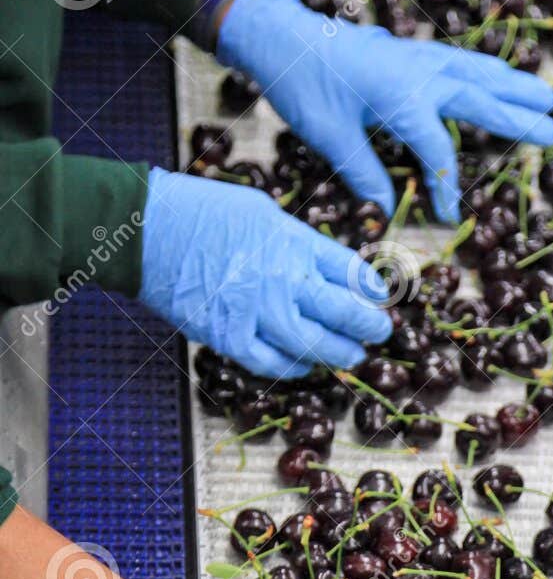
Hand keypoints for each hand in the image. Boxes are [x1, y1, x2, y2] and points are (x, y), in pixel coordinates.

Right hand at [138, 167, 391, 378]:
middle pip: (342, 312)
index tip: (379, 297)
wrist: (146, 229)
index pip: (348, 271)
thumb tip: (326, 268)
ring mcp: (256, 312)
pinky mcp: (230, 337)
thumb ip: (296, 243)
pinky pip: (273, 363)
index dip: (369, 289)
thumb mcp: (260, 211)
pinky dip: (295, 367)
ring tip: (353, 354)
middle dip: (369, 325)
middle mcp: (282, 279)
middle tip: (380, 332)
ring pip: (314, 345)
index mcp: (292, 242)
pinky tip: (306, 366)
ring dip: (340, 353)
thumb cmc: (199, 212)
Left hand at [217, 0, 552, 221]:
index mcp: (400, 96)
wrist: (283, 36)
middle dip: (516, 116)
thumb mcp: (329, 137)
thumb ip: (363, 173)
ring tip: (545, 98)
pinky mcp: (412, 51)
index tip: (448, 215)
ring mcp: (418, 56)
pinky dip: (486, 68)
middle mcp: (418, 72)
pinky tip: (501, 74)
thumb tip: (388, 209)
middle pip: (477, 97)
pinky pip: (459, 60)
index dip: (445, 184)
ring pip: (475, 71)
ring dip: (511, 85)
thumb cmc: (304, 86)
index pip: (436, 149)